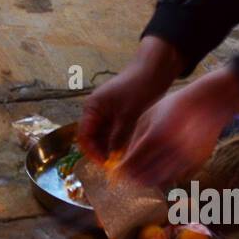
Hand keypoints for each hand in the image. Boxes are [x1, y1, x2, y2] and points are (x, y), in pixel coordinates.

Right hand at [78, 37, 182, 161]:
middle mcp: (96, 111)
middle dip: (102, 153)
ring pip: (105, 138)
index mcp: (92, 108)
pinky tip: (129, 152)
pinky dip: (120, 143)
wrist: (154, 69)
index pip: (84, 137)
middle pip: (93, 139)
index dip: (92, 153)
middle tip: (116, 168)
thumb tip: (113, 159)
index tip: (106, 165)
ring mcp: (108, 113)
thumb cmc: (138, 87)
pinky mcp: (119, 115)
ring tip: (123, 163)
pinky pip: (115, 133)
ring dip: (111, 149)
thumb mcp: (128, 115)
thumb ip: (118, 137)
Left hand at [121, 67, 238, 185]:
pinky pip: (177, 178)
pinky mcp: (197, 164)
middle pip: (146, 178)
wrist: (207, 103)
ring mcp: (186, 160)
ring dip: (151, 179)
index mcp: (155, 137)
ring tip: (145, 171)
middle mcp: (171, 151)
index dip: (123, 171)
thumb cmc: (173, 107)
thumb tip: (125, 161)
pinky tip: (164, 166)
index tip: (118, 172)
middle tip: (130, 175)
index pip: (132, 164)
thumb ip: (135, 140)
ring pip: (162, 182)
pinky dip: (168, 176)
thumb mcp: (148, 117)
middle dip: (135, 178)